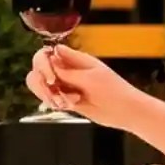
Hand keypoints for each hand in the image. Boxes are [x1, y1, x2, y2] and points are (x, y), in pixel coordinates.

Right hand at [25, 44, 145, 129]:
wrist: (125, 112)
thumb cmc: (114, 91)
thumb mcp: (91, 79)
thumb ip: (68, 72)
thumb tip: (50, 59)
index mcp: (74, 59)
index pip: (47, 53)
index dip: (44, 64)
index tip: (50, 79)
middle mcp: (67, 69)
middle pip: (39, 68)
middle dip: (42, 82)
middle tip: (54, 94)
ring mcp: (66, 84)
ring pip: (40, 84)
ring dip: (46, 95)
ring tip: (63, 103)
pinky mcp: (66, 99)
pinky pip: (49, 98)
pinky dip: (53, 102)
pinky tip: (68, 106)